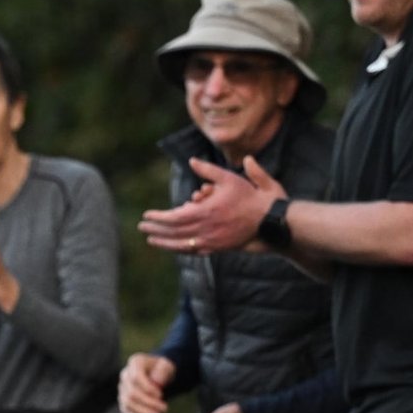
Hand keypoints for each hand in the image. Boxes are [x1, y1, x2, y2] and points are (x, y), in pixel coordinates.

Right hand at [118, 353, 175, 412]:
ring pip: (127, 402)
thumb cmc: (163, 369)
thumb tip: (157, 381)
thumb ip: (164, 370)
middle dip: (148, 403)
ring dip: (142, 411)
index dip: (148, 388)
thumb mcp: (168, 365)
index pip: (136, 377)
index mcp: (135, 362)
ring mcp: (122, 387)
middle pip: (131, 392)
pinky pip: (125, 409)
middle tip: (164, 409)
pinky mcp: (123, 398)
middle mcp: (125, 374)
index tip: (161, 394)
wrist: (158, 374)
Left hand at [139, 156, 285, 254]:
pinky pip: (195, 251)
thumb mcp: (229, 178)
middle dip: (156, 229)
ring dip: (164, 242)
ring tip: (151, 240)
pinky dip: (181, 249)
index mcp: (205, 212)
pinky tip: (173, 247)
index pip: (175, 217)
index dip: (159, 217)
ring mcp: (211, 241)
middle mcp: (205, 229)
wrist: (270, 221)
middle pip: (174, 232)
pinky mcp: (218, 248)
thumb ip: (208, 170)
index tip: (147, 215)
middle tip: (142, 226)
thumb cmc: (251, 196)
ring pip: (182, 245)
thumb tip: (191, 160)